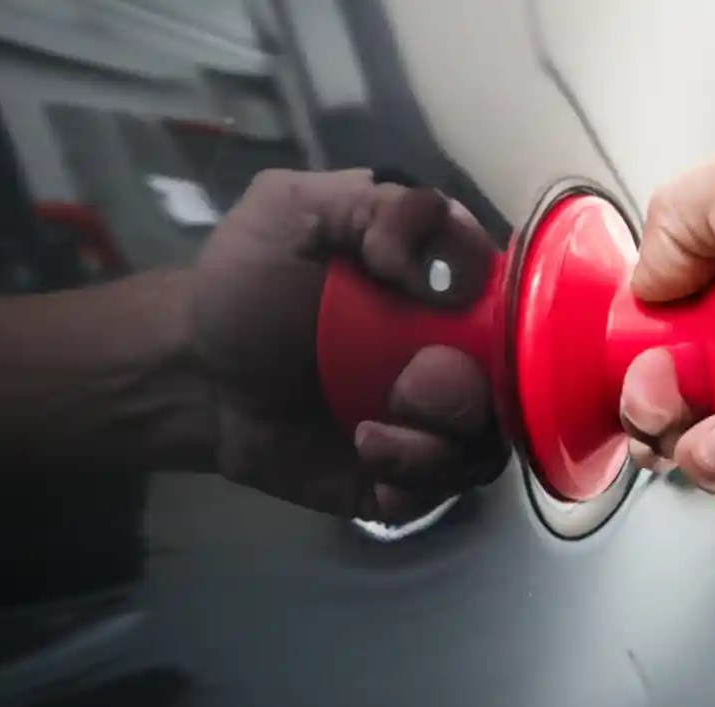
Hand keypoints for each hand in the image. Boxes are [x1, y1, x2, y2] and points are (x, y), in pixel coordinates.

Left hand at [192, 169, 505, 521]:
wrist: (195, 368)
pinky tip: (362, 451)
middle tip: (409, 383)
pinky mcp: (401, 477)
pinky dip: (412, 477)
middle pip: (515, 388)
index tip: (452, 310)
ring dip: (437, 444)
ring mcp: (430, 422)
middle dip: (467, 391)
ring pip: (486, 448)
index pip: (518, 305)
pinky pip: (439, 492)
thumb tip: (431, 271)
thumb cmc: (251, 280)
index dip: (508, 315)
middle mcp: (454, 358)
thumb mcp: (296, 209)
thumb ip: (374, 206)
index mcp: (447, 294)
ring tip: (370, 434)